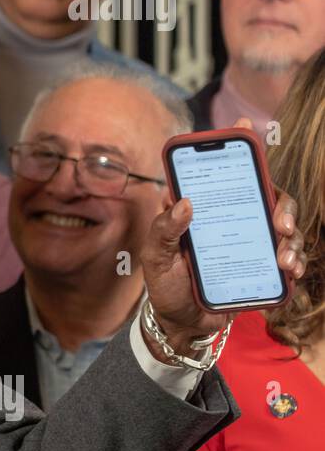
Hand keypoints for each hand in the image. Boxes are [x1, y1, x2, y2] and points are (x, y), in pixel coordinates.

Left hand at [140, 119, 304, 358]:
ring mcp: (251, 243)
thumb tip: (182, 201)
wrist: (180, 325)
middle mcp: (232, 222)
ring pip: (286, 227)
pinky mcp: (263, 268)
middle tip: (281, 224)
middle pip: (269, 197)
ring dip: (293, 238)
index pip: (225, 176)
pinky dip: (295, 261)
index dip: (237, 148)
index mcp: (206, 212)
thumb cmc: (164, 285)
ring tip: (283, 257)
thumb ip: (163, 230)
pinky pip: (291, 258)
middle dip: (284, 206)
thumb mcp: (155, 257)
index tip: (245, 126)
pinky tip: (288, 270)